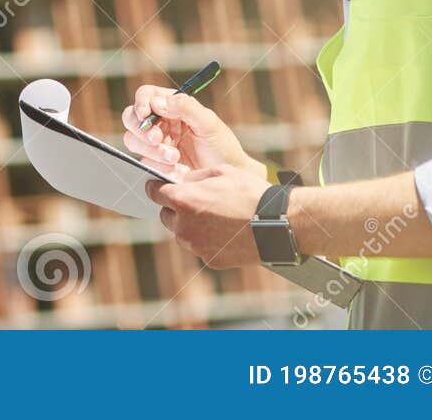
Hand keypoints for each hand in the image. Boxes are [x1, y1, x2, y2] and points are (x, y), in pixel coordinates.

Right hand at [120, 86, 265, 178]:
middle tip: (157, 139)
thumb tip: (157, 102)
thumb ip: (186, 107)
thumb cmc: (223, 148)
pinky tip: (177, 169)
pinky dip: (157, 165)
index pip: (146, 96)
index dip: (140, 103)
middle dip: (141, 129)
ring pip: (133, 140)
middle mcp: (161, 122)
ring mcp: (156, 144)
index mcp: (173, 106)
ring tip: (174, 158)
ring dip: (150, 150)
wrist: (227, 178)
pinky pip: (144, 162)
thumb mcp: (209, 124)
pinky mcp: (155, 163)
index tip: (145, 115)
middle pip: (131, 117)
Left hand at [145, 165, 270, 267]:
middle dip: (176, 208)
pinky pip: (201, 248)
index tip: (158, 187)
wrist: (277, 224)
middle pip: (167, 216)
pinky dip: (208, 241)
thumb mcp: (221, 172)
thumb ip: (195, 177)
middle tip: (197, 202)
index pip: (154, 193)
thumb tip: (183, 182)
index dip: (156, 188)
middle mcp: (184, 226)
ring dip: (191, 226)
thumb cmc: (250, 193)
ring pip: (183, 234)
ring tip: (216, 217)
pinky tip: (226, 232)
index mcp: (183, 201)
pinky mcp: (210, 260)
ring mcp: (196, 246)